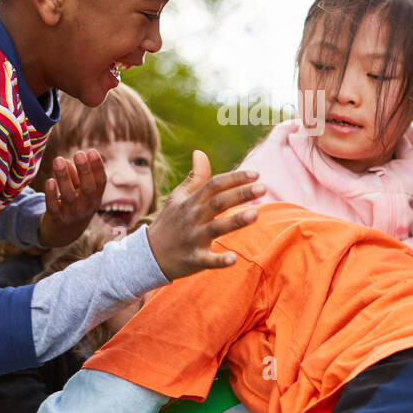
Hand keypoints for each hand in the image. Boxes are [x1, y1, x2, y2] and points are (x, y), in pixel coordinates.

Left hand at [37, 150, 107, 248]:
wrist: (63, 235)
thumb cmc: (74, 206)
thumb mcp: (79, 192)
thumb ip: (75, 176)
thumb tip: (67, 161)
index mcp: (95, 198)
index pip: (100, 181)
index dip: (98, 167)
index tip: (92, 151)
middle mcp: (86, 207)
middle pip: (87, 188)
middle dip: (84, 170)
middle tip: (79, 153)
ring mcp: (71, 214)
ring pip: (68, 195)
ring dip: (64, 177)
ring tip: (58, 160)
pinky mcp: (55, 219)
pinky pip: (53, 206)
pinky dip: (51, 194)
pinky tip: (49, 181)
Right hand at [146, 151, 264, 280]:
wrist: (148, 255)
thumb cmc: (169, 223)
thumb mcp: (178, 198)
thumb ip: (195, 178)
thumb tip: (200, 152)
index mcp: (191, 202)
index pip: (214, 185)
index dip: (234, 178)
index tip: (256, 174)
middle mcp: (193, 218)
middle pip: (218, 202)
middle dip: (240, 194)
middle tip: (263, 188)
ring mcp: (193, 239)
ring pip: (216, 229)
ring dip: (235, 221)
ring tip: (256, 214)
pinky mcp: (193, 260)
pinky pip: (208, 260)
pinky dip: (220, 261)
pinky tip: (234, 259)